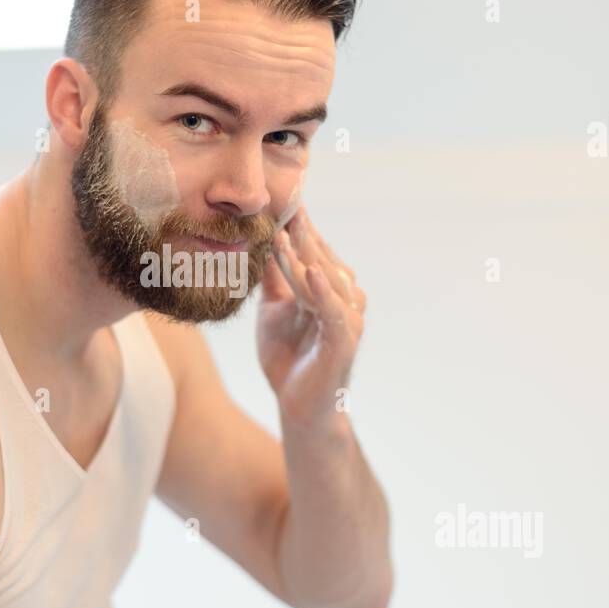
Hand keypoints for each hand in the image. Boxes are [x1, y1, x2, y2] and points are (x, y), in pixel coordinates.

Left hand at [257, 206, 366, 428]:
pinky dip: (321, 289)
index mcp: (330, 291)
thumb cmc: (289, 357)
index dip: (303, 229)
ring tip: (286, 235)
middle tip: (288, 208)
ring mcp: (348, 320)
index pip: (317, 253)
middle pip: (323, 261)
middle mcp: (346, 300)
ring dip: (306, 257)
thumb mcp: (273, 310)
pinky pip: (332, 309)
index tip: (287, 202)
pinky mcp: (342, 341)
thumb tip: (260, 243)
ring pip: (325, 281)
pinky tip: (309, 270)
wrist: (297, 405)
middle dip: (304, 236)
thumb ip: (274, 279)